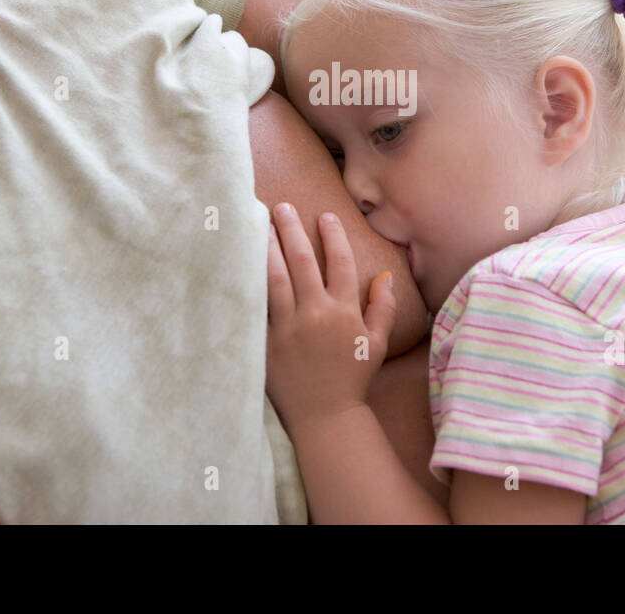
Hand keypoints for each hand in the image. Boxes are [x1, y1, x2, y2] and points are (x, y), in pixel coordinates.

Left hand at [265, 202, 397, 431]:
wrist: (326, 416)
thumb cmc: (352, 378)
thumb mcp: (376, 343)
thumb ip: (381, 308)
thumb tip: (384, 276)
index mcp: (344, 312)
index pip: (339, 263)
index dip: (333, 237)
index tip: (325, 216)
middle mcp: (316, 314)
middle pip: (302, 262)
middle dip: (292, 231)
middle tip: (283, 208)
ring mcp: (289, 328)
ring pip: (275, 278)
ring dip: (267, 248)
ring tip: (259, 225)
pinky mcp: (267, 342)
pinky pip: (256, 307)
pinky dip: (249, 283)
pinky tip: (241, 263)